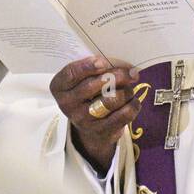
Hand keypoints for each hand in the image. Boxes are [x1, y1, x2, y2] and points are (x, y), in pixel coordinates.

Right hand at [49, 56, 141, 173]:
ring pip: (111, 100)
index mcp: (59, 87)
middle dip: (117, 76)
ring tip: (130, 88)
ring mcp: (83, 119)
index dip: (87, 66)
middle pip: (93, 86)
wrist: (89, 126)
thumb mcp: (81, 80)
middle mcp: (68, 104)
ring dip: (127, 91)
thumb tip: (121, 65)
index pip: (71, 74)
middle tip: (131, 73)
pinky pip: (123, 115)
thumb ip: (93, 70)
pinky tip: (133, 101)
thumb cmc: (87, 94)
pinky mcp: (100, 131)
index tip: (103, 62)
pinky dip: (133, 105)